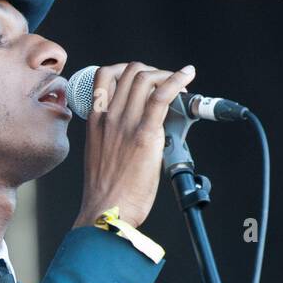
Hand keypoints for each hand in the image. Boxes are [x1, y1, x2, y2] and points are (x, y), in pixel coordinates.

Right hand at [73, 61, 195, 229]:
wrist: (106, 211)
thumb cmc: (105, 193)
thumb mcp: (99, 155)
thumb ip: (112, 137)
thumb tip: (132, 133)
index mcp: (95, 121)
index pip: (104, 76)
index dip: (127, 70)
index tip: (142, 79)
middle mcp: (109, 117)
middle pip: (129, 72)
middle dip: (151, 71)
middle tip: (165, 84)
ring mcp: (125, 124)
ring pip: (145, 78)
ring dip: (166, 75)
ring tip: (178, 85)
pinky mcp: (145, 134)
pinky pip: (161, 96)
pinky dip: (177, 80)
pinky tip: (187, 76)